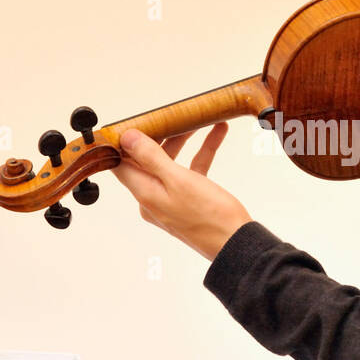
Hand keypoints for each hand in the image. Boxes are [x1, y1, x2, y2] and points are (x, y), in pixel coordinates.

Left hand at [109, 123, 251, 260]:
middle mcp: (154, 198)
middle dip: (160, 135)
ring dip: (183, 141)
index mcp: (145, 194)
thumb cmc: (210, 216)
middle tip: (170, 116)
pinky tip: (217, 134)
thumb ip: (151, 158)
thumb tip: (127, 138)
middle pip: (148, 160)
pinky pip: (191, 171)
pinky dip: (201, 153)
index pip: (121, 164)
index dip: (123, 142)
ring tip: (197, 121)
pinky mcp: (191, 201)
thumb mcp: (179, 180)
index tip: (135, 121)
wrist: (238, 243)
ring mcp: (172, 200)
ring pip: (171, 163)